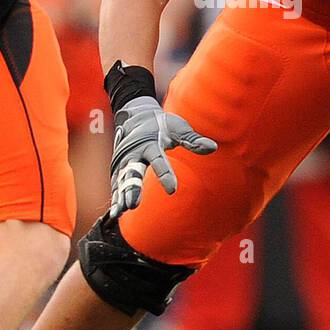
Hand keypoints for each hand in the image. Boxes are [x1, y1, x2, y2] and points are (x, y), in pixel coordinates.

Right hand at [109, 96, 216, 216]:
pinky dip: (116, 197)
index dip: (165, 174)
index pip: (158, 160)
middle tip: (132, 204)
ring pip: (123, 180)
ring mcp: (125, 162)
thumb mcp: (178, 128)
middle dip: (132, 188)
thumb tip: (213, 147)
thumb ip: (193, 140)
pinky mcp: (120, 169)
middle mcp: (135, 153)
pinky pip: (118, 185)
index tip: (172, 190)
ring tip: (121, 211)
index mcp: (151, 143)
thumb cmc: (163, 125)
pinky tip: (117, 212)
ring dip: (121, 196)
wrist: (137, 117)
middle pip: (133, 172)